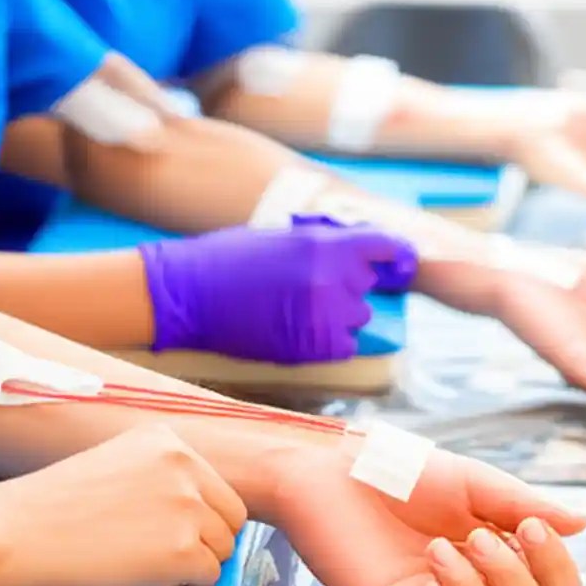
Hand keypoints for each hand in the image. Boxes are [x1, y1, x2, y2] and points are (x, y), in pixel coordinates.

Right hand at [0, 425, 247, 585]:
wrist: (13, 534)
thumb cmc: (49, 508)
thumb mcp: (112, 465)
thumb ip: (156, 474)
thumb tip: (198, 507)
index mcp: (165, 439)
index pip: (215, 488)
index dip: (191, 516)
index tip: (153, 525)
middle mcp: (184, 465)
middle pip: (228, 518)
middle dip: (201, 539)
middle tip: (149, 549)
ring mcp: (186, 507)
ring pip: (222, 550)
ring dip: (188, 563)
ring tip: (137, 558)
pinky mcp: (183, 551)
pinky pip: (208, 578)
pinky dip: (179, 585)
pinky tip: (136, 572)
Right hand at [138, 219, 416, 363]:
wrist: (187, 291)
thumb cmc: (227, 260)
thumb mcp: (283, 238)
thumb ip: (325, 246)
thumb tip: (360, 259)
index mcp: (327, 244)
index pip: (388, 248)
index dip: (397, 258)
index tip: (398, 268)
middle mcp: (334, 278)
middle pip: (367, 288)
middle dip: (347, 289)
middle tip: (307, 289)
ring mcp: (324, 314)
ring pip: (356, 319)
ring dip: (335, 317)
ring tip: (292, 310)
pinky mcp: (310, 346)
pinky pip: (342, 346)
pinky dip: (327, 343)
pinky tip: (294, 331)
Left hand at [267, 440, 585, 585]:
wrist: (328, 471)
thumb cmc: (394, 471)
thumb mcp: (468, 480)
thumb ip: (521, 503)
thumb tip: (583, 522)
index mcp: (498, 553)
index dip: (556, 568)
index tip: (531, 527)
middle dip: (514, 580)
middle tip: (475, 537)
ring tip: (439, 552)